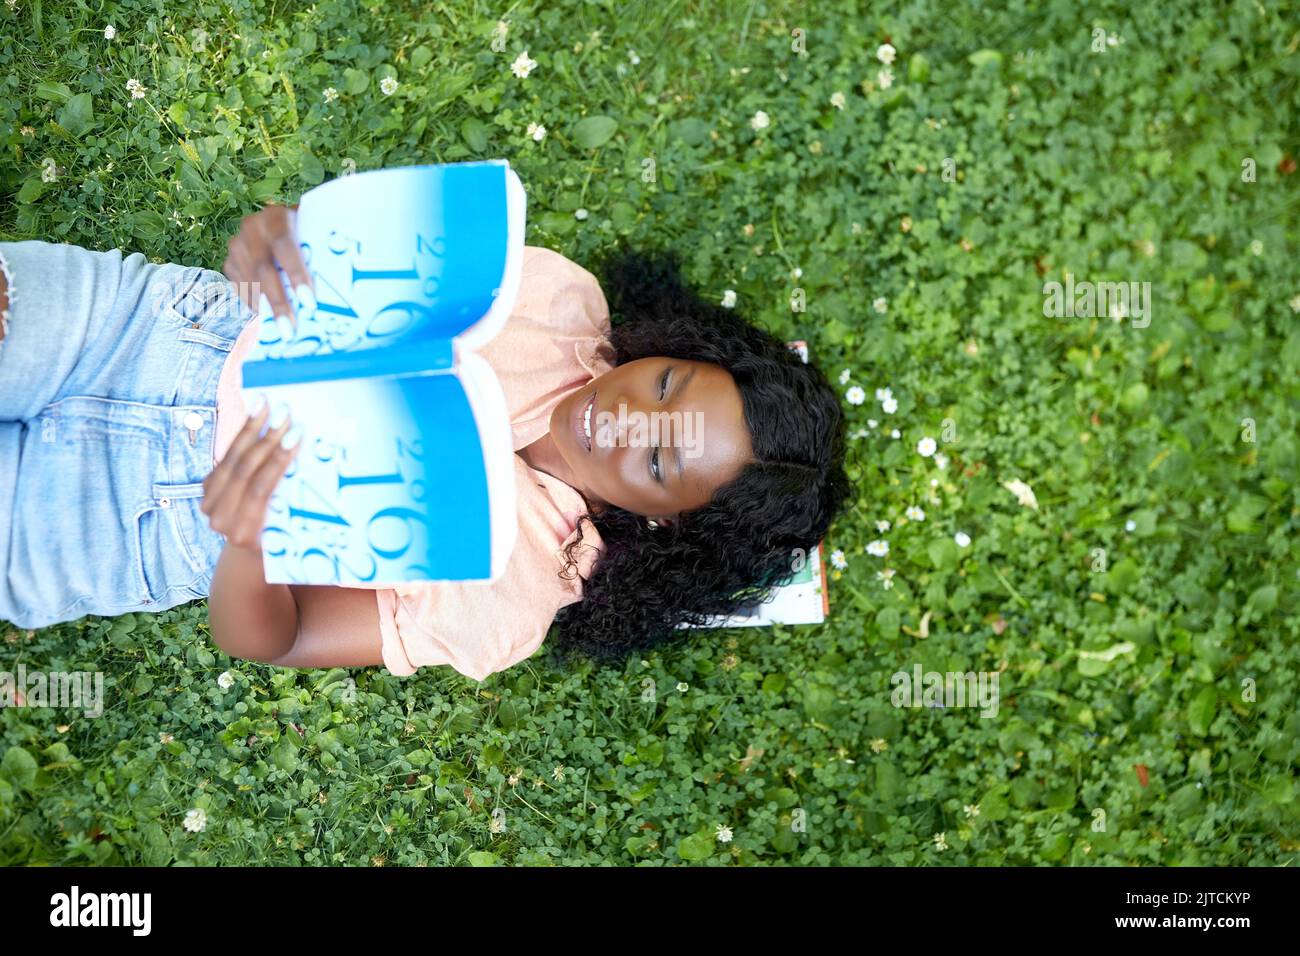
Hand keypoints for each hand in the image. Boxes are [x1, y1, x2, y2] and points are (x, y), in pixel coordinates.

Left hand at [201, 398, 302, 552]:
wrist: (253, 551)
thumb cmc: (285, 540)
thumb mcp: (292, 529)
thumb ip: (297, 504)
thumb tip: (323, 461)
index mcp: (246, 534)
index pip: (261, 489)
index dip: (278, 460)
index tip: (296, 435)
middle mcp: (222, 520)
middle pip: (244, 470)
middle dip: (267, 438)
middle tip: (285, 413)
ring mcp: (210, 503)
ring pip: (231, 459)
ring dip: (251, 428)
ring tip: (267, 403)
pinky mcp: (207, 488)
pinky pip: (226, 456)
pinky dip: (242, 434)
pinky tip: (256, 414)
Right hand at [222, 203, 313, 332]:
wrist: (279, 226)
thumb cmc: (307, 233)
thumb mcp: (316, 233)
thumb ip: (322, 250)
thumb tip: (348, 288)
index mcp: (277, 217)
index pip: (285, 244)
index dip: (296, 274)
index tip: (310, 303)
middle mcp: (253, 227)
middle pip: (263, 268)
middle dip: (278, 301)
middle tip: (290, 329)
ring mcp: (238, 245)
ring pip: (250, 281)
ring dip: (266, 309)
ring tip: (283, 331)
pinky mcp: (230, 262)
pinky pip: (240, 288)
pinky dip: (255, 305)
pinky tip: (268, 320)